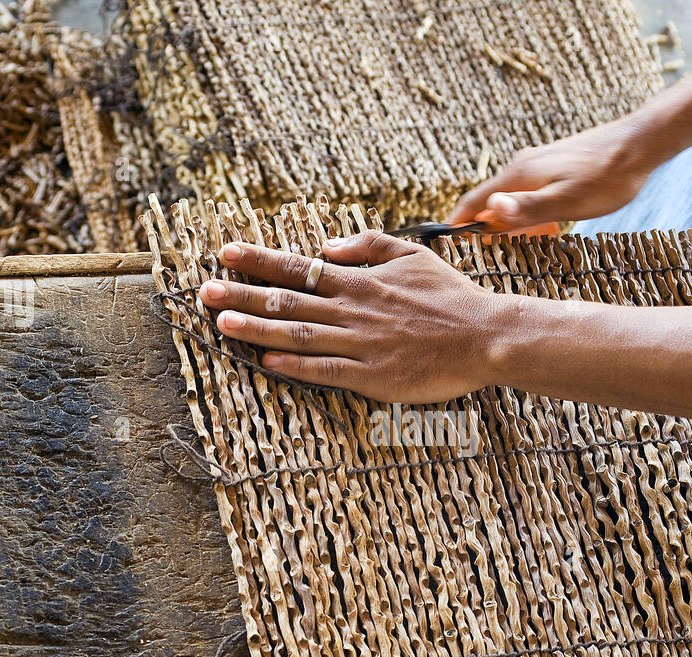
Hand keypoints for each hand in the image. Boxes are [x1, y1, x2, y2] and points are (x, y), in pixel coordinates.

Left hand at [199, 232, 509, 404]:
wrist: (486, 336)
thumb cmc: (452, 298)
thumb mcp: (411, 256)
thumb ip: (367, 247)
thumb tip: (325, 246)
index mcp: (361, 281)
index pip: (299, 267)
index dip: (259, 260)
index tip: (225, 253)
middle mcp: (354, 310)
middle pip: (289, 299)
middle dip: (243, 293)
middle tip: (204, 290)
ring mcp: (362, 343)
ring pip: (300, 333)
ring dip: (258, 326)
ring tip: (222, 321)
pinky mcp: (373, 376)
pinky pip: (326, 370)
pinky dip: (295, 364)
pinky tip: (266, 359)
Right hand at [449, 116, 653, 230]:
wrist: (641, 144)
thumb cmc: (607, 177)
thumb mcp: (566, 201)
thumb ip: (527, 208)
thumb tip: (489, 211)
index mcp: (519, 175)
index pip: (475, 200)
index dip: (459, 223)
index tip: (450, 244)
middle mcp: (523, 165)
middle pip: (492, 200)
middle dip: (487, 227)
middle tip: (492, 256)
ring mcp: (539, 162)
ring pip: (512, 196)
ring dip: (512, 221)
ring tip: (523, 244)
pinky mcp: (555, 164)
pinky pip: (530, 191)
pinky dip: (529, 211)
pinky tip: (547, 224)